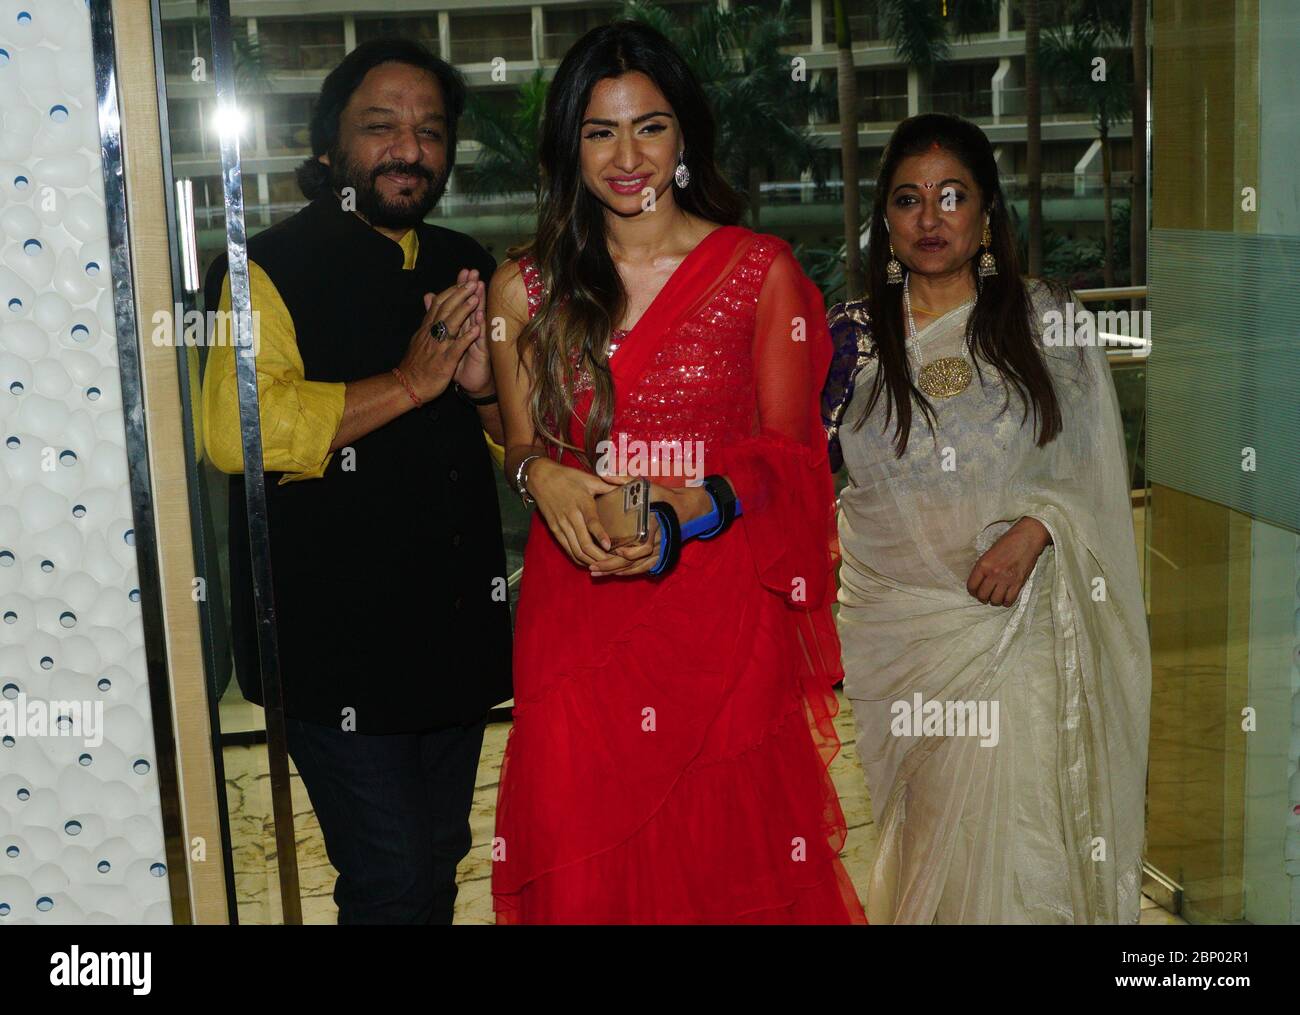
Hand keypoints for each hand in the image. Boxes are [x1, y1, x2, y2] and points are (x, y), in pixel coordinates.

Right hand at [397, 273, 483, 402]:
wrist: (407, 386)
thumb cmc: (416, 364)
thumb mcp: (419, 336)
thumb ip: (427, 316)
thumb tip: (428, 296)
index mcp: (427, 328)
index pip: (439, 303)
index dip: (452, 290)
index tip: (464, 279)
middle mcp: (431, 334)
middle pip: (446, 308)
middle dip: (460, 293)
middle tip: (473, 280)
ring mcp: (438, 347)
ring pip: (451, 324)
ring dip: (464, 310)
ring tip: (476, 298)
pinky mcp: (444, 362)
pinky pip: (456, 348)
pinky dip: (467, 337)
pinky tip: (477, 329)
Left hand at [451, 268, 493, 396]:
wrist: (472, 384)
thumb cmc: (460, 361)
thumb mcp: (446, 339)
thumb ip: (439, 317)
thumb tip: (430, 298)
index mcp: (463, 325)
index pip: (463, 303)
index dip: (462, 287)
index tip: (463, 272)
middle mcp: (474, 330)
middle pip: (473, 306)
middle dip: (472, 289)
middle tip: (473, 273)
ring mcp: (479, 341)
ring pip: (480, 320)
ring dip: (480, 304)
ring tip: (480, 288)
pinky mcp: (483, 355)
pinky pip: (480, 343)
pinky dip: (479, 333)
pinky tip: (479, 323)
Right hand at [527, 458, 617, 566]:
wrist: (541, 477)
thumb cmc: (567, 477)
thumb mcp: (589, 478)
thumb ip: (608, 486)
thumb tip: (627, 487)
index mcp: (582, 503)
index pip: (592, 522)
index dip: (600, 536)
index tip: (609, 546)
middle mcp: (571, 516)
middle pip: (584, 543)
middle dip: (599, 557)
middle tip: (614, 563)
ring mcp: (561, 525)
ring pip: (576, 550)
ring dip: (590, 561)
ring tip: (604, 566)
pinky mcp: (555, 530)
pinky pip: (567, 549)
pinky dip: (578, 558)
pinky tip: (588, 562)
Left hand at [587, 477, 712, 577]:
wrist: (686, 508)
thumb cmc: (665, 496)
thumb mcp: (648, 486)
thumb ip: (625, 481)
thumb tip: (604, 475)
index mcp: (654, 525)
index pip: (645, 547)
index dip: (630, 554)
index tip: (616, 552)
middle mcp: (657, 542)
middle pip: (635, 562)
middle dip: (612, 566)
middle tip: (593, 568)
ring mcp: (659, 550)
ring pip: (637, 568)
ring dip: (616, 572)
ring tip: (596, 573)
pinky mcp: (659, 555)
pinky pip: (643, 569)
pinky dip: (628, 573)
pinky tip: (612, 573)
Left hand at [966, 516, 1051, 606]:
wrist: (1026, 538)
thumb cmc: (1008, 543)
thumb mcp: (989, 553)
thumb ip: (983, 567)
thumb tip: (979, 582)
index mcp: (983, 565)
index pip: (971, 586)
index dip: (972, 591)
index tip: (976, 591)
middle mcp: (993, 573)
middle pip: (982, 595)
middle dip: (983, 598)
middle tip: (986, 595)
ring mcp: (1006, 579)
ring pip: (995, 600)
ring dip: (994, 601)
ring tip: (996, 596)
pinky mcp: (1018, 583)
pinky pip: (1009, 600)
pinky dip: (1006, 601)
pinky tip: (1006, 597)